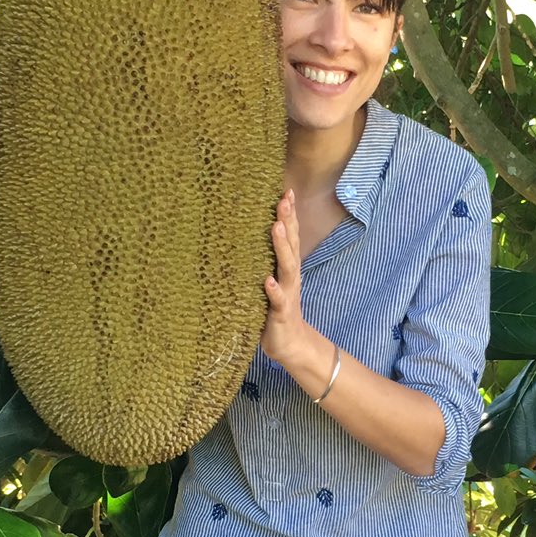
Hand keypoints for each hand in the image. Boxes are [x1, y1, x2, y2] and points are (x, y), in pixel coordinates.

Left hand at [263, 189, 308, 362]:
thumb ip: (265, 261)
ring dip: (281, 247)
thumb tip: (244, 237)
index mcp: (286, 268)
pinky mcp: (281, 313)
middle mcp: (290, 277)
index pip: (290, 236)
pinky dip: (273, 290)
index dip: (290, 215)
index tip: (286, 191)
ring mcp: (287, 294)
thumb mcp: (271, 281)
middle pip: (290, 245)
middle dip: (288, 221)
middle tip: (283, 199)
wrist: (291, 344)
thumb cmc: (277, 309)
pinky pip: (277, 300)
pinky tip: (267, 281)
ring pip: (286, 268)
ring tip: (276, 227)